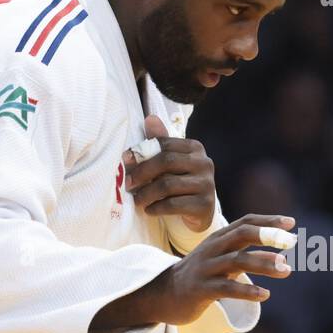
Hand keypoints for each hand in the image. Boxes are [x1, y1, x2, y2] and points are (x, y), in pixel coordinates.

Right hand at [90, 214, 294, 332]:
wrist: (162, 295)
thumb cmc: (200, 276)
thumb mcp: (223, 260)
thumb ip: (248, 255)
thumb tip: (282, 256)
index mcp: (218, 238)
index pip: (246, 222)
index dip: (268, 221)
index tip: (291, 223)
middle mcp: (212, 249)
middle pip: (241, 234)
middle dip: (267, 235)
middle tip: (291, 242)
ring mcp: (205, 269)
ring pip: (237, 261)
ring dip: (264, 263)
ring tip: (287, 270)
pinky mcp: (200, 290)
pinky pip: (226, 288)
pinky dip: (247, 291)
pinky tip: (265, 294)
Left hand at [125, 115, 216, 231]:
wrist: (198, 213)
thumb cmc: (180, 184)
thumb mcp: (170, 163)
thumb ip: (159, 143)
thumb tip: (149, 118)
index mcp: (195, 148)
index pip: (165, 144)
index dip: (142, 152)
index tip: (125, 161)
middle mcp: (205, 163)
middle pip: (166, 161)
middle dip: (143, 173)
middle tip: (128, 184)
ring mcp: (207, 185)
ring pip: (168, 184)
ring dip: (147, 194)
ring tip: (137, 200)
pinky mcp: (205, 205)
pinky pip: (173, 204)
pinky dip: (156, 208)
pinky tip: (149, 210)